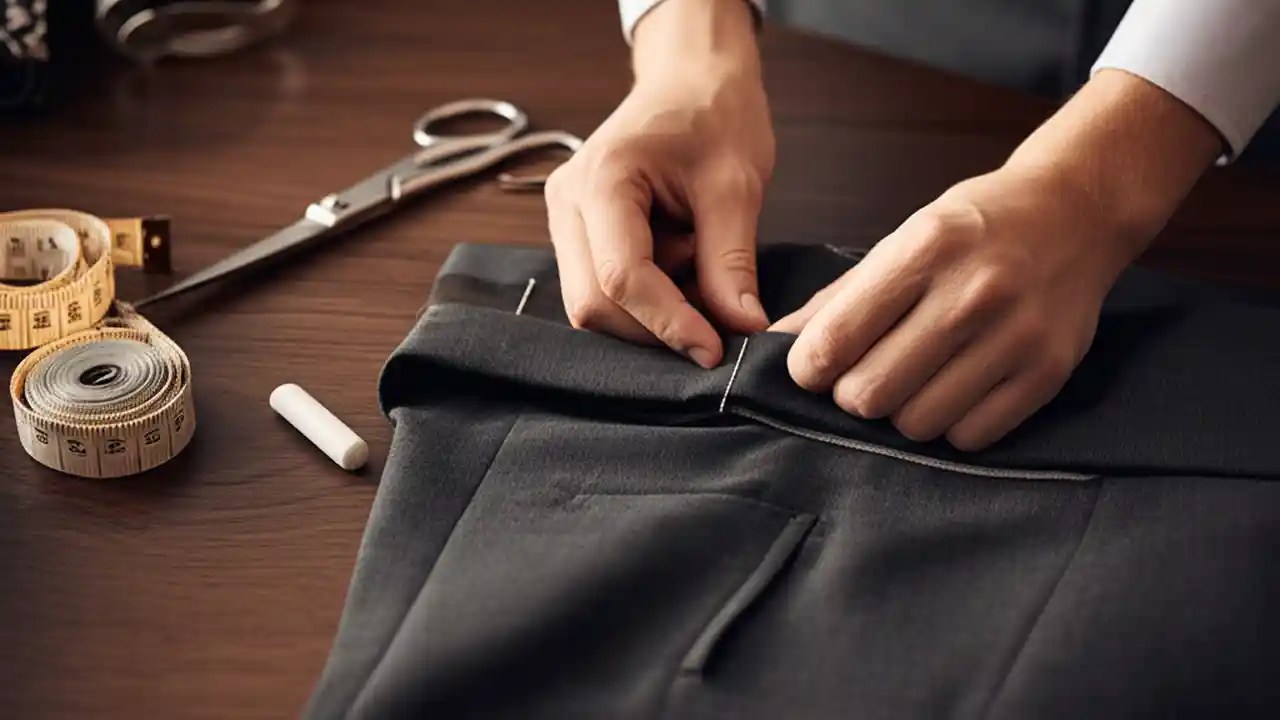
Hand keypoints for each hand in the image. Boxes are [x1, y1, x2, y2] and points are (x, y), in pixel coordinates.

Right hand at [543, 0, 772, 367]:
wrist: (692, 80)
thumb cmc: (713, 116)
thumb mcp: (736, 186)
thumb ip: (732, 262)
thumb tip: (742, 329)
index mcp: (602, 180)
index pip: (621, 278)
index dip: (668, 324)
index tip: (716, 351)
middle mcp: (567, 203)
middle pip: (593, 304)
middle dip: (655, 328)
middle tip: (716, 324)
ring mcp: (565, 220)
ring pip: (595, 305)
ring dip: (651, 314)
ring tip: (701, 277)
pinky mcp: (578, 235)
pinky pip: (603, 290)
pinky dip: (648, 301)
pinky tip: (683, 273)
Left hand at [771, 167, 1126, 449]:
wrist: (1076, 213)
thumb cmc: (974, 229)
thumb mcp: (901, 241)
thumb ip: (838, 298)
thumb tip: (774, 345)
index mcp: (925, 249)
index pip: (836, 339)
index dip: (809, 368)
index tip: (812, 368)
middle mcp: (972, 293)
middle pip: (870, 393)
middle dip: (852, 394)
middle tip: (863, 376)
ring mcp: (1015, 336)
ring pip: (917, 423)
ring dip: (902, 412)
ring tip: (914, 381)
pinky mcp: (1046, 373)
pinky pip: (969, 437)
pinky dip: (950, 425)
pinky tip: (954, 390)